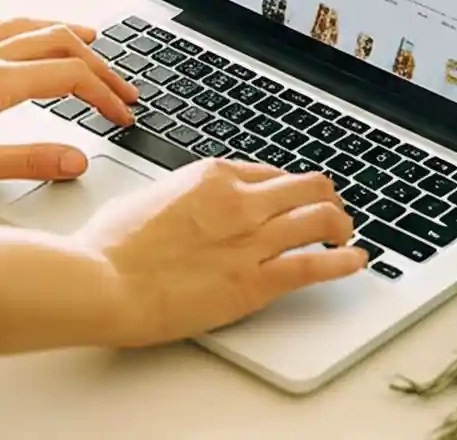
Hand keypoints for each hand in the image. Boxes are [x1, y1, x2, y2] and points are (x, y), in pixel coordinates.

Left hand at [0, 18, 139, 198]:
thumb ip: (29, 161)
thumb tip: (78, 159)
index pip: (68, 78)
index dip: (105, 95)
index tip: (123, 116)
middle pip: (58, 44)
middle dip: (99, 64)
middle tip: (123, 90)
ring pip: (28, 27)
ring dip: (66, 33)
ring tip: (93, 40)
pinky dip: (26, 28)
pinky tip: (26, 36)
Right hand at [77, 159, 367, 346]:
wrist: (101, 281)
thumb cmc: (108, 246)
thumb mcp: (145, 199)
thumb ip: (178, 198)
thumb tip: (183, 205)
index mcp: (211, 176)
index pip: (269, 173)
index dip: (285, 188)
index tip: (291, 200)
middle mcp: (239, 201)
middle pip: (307, 186)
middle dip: (325, 198)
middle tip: (331, 211)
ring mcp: (251, 241)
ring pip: (321, 218)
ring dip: (341, 226)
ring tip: (346, 236)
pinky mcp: (255, 281)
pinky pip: (316, 265)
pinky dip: (344, 262)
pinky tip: (356, 261)